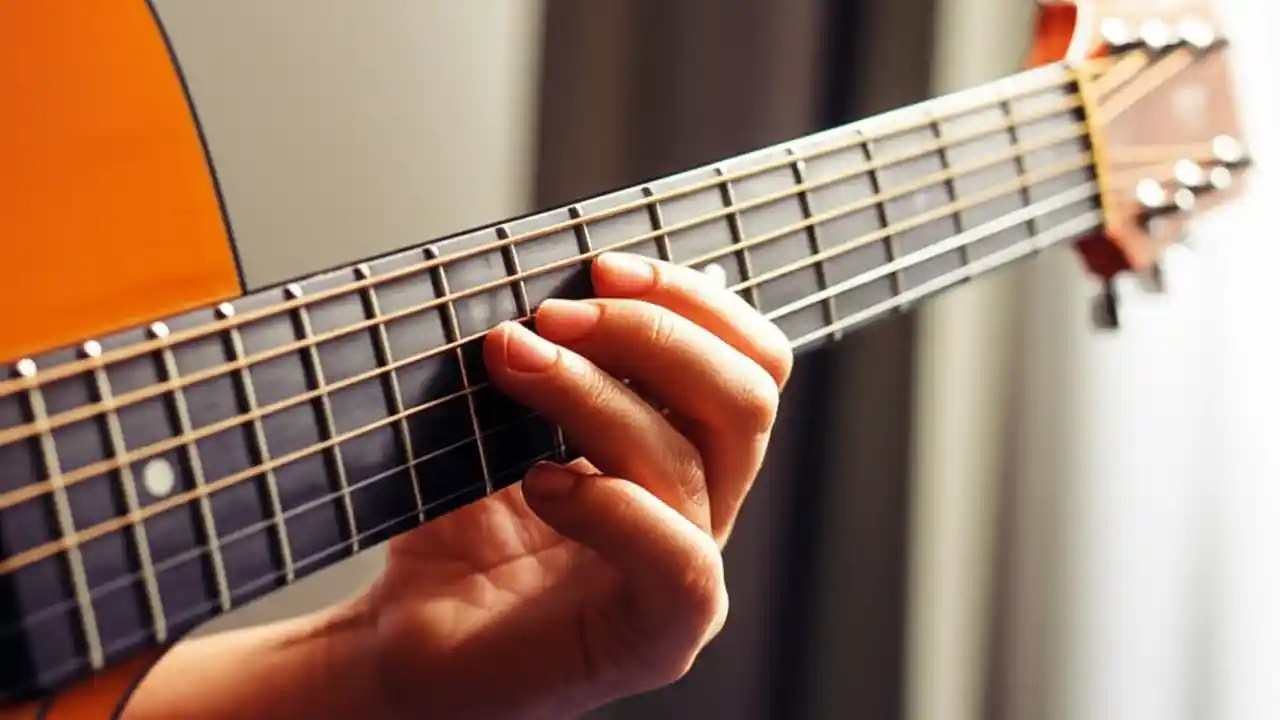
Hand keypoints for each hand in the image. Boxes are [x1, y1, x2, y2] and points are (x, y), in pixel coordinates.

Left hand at [367, 252, 792, 717]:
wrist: (407, 642)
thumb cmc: (458, 531)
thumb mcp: (507, 417)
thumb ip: (560, 354)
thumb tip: (586, 275)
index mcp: (686, 448)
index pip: (753, 361)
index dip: (694, 301)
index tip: (601, 268)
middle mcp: (702, 508)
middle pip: (747, 398)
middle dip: (652, 333)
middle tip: (553, 316)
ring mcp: (688, 575)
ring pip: (691, 461)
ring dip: (594, 395)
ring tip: (511, 365)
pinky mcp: (659, 636)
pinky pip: (677, 559)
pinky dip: (606, 503)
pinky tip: (535, 486)